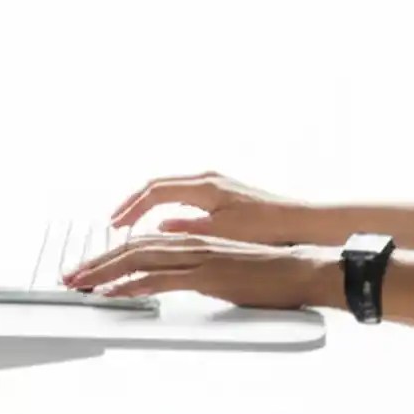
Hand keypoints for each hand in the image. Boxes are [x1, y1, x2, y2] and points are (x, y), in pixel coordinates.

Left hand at [63, 234, 341, 309]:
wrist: (299, 268)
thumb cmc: (269, 272)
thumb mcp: (224, 267)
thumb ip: (198, 267)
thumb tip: (179, 273)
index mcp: (193, 240)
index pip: (142, 244)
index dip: (111, 255)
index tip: (89, 268)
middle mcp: (190, 243)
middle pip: (131, 248)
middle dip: (96, 262)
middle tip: (70, 276)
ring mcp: (196, 258)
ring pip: (138, 259)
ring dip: (103, 272)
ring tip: (79, 283)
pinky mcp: (205, 276)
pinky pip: (159, 280)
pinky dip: (130, 286)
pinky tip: (112, 293)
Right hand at [110, 171, 313, 245]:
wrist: (299, 223)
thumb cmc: (266, 228)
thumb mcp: (221, 234)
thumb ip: (187, 228)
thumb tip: (161, 226)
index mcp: (205, 186)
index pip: (155, 191)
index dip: (132, 208)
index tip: (117, 223)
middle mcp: (208, 179)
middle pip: (157, 185)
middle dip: (133, 203)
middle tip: (114, 221)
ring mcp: (215, 184)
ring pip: (170, 189)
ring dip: (147, 204)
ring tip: (130, 221)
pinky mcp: (222, 194)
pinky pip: (183, 195)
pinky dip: (165, 206)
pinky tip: (162, 223)